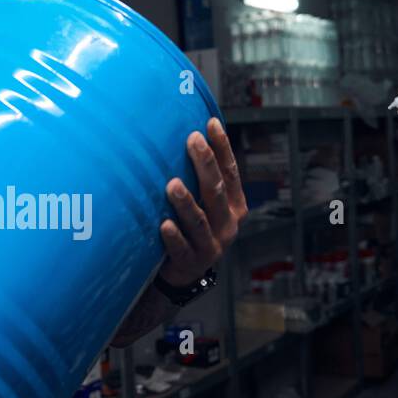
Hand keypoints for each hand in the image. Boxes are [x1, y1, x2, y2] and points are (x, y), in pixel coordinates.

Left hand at [158, 117, 247, 286]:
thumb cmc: (193, 229)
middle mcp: (227, 224)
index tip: (210, 124)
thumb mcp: (205, 204)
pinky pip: (182, 248)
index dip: (222, 148)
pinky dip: (173, 236)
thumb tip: (186, 136)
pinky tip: (164, 224)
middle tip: (192, 141)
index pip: (230, 172)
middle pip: (216, 191)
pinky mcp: (192, 262)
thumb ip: (201, 180)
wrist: (185, 272)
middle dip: (205, 164)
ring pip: (199, 221)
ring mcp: (212, 245)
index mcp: (234, 205)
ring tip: (172, 185)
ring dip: (186, 202)